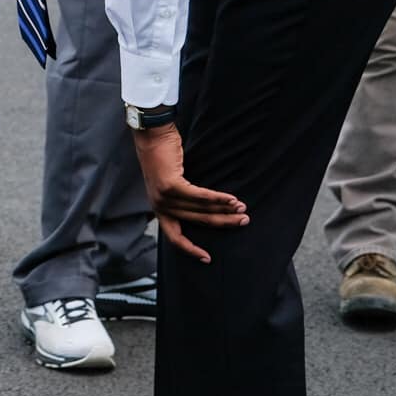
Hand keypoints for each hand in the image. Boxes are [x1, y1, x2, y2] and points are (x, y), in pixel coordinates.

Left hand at [129, 122, 247, 262]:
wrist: (151, 135)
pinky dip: (218, 198)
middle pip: (197, 221)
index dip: (190, 250)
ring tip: (242, 208)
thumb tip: (208, 210)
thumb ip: (183, 200)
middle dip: (223, 222)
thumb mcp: (171, 184)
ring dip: (225, 209)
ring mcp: (164, 197)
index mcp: (159, 209)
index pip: (174, 237)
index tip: (206, 259)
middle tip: (243, 221)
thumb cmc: (164, 157)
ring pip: (201, 209)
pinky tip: (231, 199)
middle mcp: (159, 206)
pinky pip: (200, 196)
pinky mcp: (170, 186)